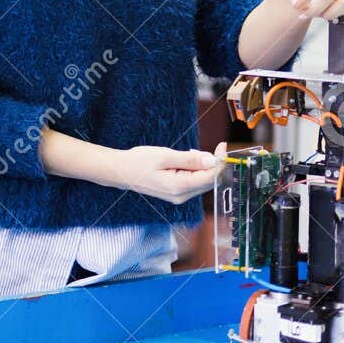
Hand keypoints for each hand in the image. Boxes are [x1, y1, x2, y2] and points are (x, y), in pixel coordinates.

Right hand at [107, 142, 225, 204]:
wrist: (120, 171)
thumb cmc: (139, 162)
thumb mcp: (165, 155)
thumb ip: (190, 159)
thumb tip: (212, 161)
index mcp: (179, 187)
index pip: (211, 177)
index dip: (221, 162)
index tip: (223, 146)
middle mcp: (181, 196)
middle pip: (209, 181)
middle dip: (215, 164)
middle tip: (215, 146)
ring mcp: (179, 196)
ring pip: (202, 182)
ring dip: (204, 166)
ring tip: (190, 153)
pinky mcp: (176, 193)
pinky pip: (193, 182)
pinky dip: (196, 170)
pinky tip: (186, 160)